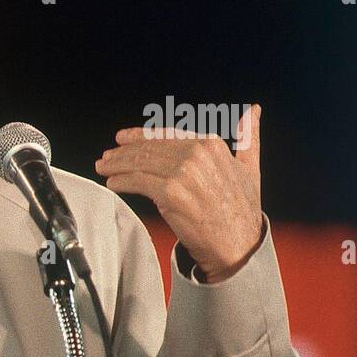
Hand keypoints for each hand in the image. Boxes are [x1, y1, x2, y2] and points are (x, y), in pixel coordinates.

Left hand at [95, 104, 262, 282]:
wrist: (239, 244)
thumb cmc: (243, 211)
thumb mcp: (250, 168)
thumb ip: (248, 138)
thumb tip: (253, 111)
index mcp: (211, 144)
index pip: (166, 135)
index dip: (140, 135)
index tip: (122, 138)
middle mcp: (196, 154)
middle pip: (149, 149)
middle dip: (123, 153)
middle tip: (106, 157)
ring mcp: (182, 174)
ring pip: (140, 164)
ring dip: (116, 166)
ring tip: (103, 168)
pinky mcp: (170, 194)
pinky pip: (137, 183)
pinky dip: (121, 182)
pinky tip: (112, 183)